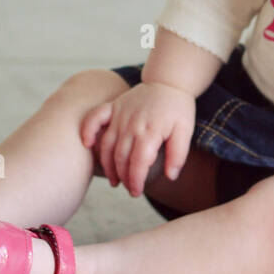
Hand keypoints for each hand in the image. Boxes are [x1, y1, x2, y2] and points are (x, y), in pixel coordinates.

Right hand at [79, 81, 194, 197]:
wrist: (169, 81)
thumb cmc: (178, 108)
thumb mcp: (185, 131)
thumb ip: (178, 154)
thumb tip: (170, 176)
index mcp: (150, 131)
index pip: (138, 163)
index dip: (136, 181)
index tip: (137, 192)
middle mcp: (132, 124)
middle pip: (121, 158)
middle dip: (124, 178)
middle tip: (130, 189)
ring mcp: (120, 114)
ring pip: (107, 145)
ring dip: (108, 165)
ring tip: (115, 180)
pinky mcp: (113, 106)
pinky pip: (95, 118)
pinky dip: (88, 130)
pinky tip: (87, 144)